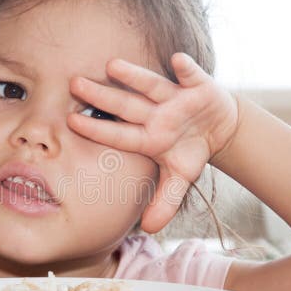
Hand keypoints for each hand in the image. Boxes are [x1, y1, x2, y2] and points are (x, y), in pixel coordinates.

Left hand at [68, 52, 239, 232]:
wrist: (218, 127)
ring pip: (150, 85)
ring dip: (133, 76)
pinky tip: (177, 60)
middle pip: (125, 106)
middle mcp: (155, 114)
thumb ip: (165, 202)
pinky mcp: (197, 85)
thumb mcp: (180, 178)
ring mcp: (174, 98)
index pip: (118, 134)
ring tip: (112, 66)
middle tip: (74, 84)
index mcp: (148, 137)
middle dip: (102, 96)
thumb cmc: (190, 150)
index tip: (71, 122)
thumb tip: (150, 229)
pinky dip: (186, 68)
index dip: (96, 129)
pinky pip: (190, 75)